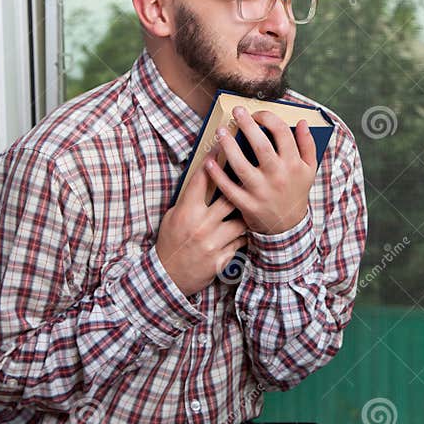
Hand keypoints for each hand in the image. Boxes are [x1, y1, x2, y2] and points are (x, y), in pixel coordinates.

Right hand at [155, 147, 247, 295]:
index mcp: (186, 211)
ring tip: (255, 206)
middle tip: (253, 174)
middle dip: (242, 185)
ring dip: (247, 214)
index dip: (213, 159)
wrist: (168, 277)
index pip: (202, 178)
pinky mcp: (222, 257)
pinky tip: (247, 230)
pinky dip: (245, 235)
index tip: (222, 145)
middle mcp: (201, 224)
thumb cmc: (170, 244)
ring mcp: (213, 242)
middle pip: (230, 196)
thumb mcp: (172, 218)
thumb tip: (203, 178)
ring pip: (241, 220)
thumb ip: (188, 201)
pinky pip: (242, 241)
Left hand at [204, 106, 317, 234]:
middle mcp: (278, 177)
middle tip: (236, 111)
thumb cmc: (296, 191)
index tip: (257, 113)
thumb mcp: (309, 169)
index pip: (282, 133)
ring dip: (228, 146)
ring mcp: (262, 191)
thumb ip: (308, 145)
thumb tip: (303, 123)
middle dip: (247, 125)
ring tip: (220, 132)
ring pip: (241, 165)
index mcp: (294, 164)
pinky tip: (209, 161)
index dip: (268, 118)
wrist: (288, 226)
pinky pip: (229, 188)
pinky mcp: (247, 205)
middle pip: (261, 146)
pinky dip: (217, 175)